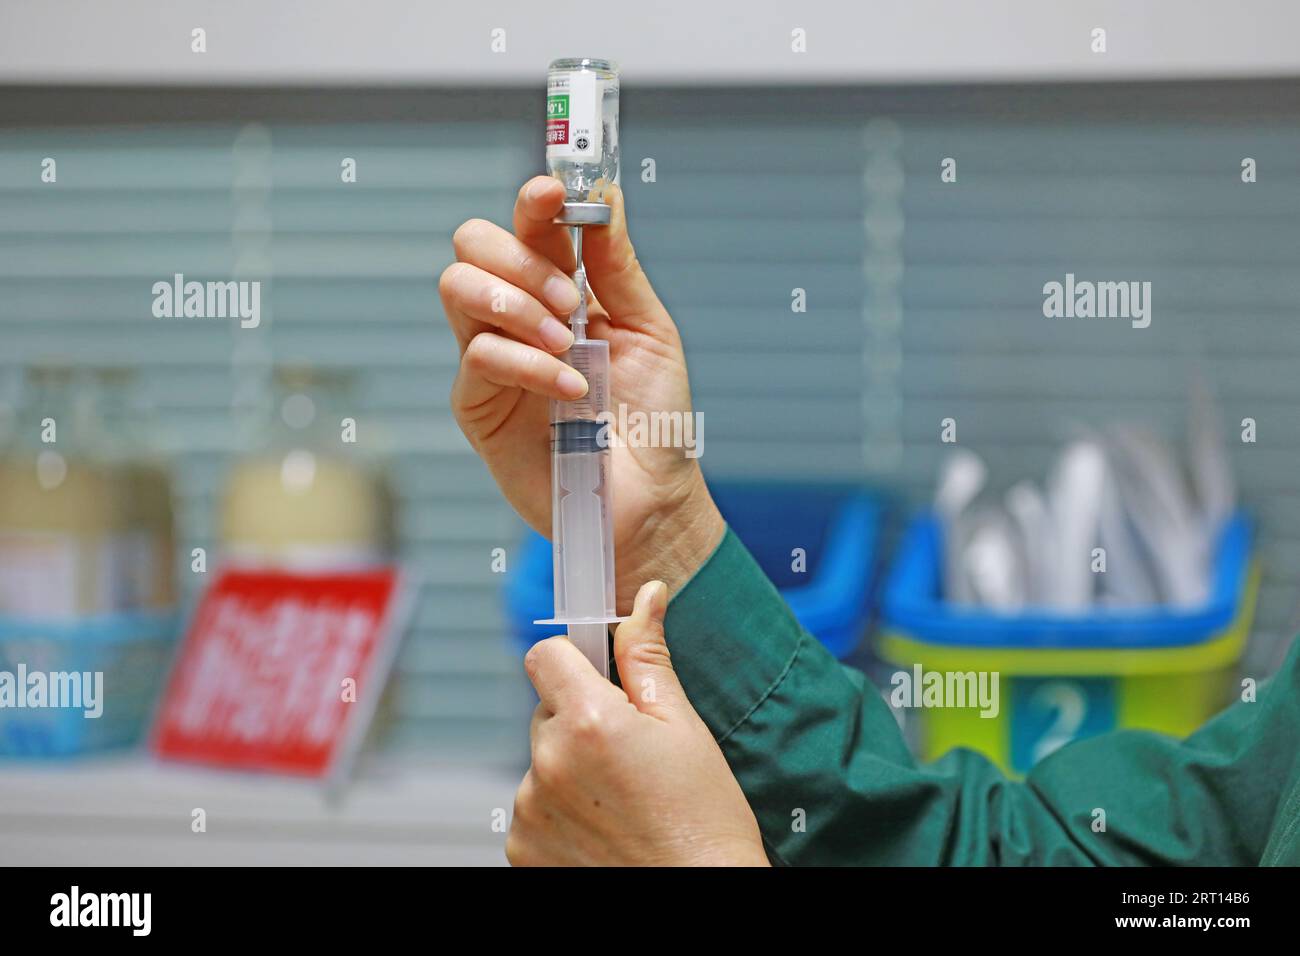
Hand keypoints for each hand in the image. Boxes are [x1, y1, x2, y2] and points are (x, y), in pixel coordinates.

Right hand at [438, 178, 724, 605]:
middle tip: (567, 300)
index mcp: (561, 289)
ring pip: (459, 289)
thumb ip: (618, 268)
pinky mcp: (477, 404)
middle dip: (518, 258)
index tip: (552, 192)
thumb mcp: (650, 331)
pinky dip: (528, 365)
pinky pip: (480, 357)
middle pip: (472, 245)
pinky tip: (569, 391)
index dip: (533, 201)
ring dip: (516, 305)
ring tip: (567, 345)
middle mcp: (519, 316)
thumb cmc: (653, 419)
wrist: (649, 496)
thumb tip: (601, 195)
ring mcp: (492, 359)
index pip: (527, 227)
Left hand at [507, 581, 768, 866]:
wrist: (702, 898)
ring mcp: (529, 811)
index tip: (601, 682)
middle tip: (631, 756)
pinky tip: (604, 831)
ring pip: (542, 762)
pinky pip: (533, 809)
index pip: (544, 655)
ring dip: (570, 771)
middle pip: (547, 712)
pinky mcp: (522, 850)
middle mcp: (547, 763)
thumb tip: (646, 596)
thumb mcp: (684, 728)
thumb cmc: (703, 821)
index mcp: (588, 721)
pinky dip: (560, 815)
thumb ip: (649, 658)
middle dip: (580, 722)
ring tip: (623, 802)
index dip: (573, 662)